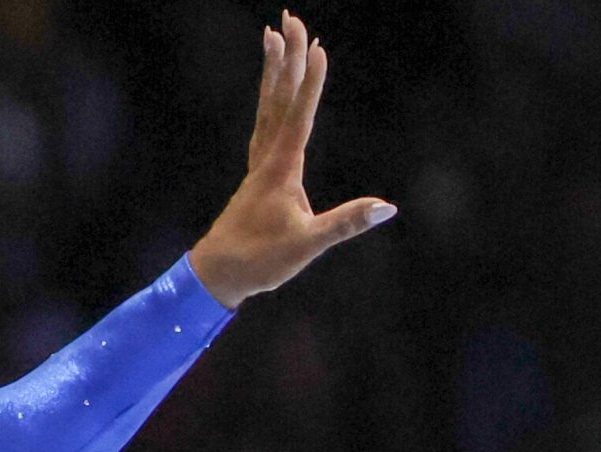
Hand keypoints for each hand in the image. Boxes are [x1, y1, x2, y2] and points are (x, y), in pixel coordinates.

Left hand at [187, 12, 394, 309]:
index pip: (299, 116)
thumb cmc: (259, 262)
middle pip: (278, 98)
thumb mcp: (307, 244)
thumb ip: (346, 223)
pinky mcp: (256, 176)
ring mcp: (258, 165)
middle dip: (286, 57)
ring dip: (273, 71)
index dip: (310, 82)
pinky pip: (265, 124)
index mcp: (281, 170)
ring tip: (274, 36)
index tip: (318, 47)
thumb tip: (386, 207)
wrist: (214, 277)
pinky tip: (275, 94)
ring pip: (267, 107)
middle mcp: (266, 159)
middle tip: (290, 19)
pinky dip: (271, 101)